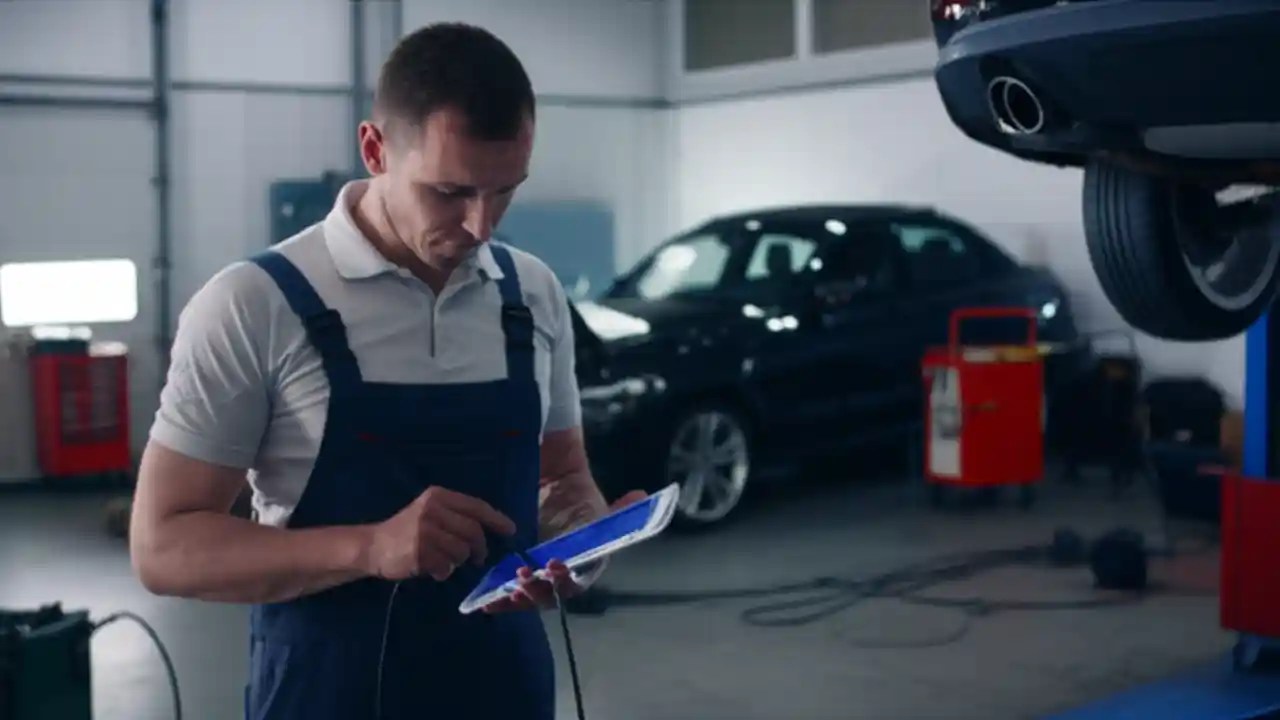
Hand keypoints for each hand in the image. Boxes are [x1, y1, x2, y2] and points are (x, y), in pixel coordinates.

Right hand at [365, 486, 515, 581]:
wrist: (373, 545)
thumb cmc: (407, 530)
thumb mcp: (430, 512)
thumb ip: (456, 516)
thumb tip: (493, 529)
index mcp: (438, 496)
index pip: (476, 506)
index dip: (496, 519)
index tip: (510, 530)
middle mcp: (432, 510)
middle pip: (473, 531)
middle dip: (480, 547)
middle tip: (478, 558)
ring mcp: (425, 531)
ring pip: (462, 551)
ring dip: (458, 561)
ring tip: (445, 561)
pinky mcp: (419, 552)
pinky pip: (445, 566)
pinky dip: (443, 571)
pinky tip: (433, 569)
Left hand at [482, 489, 648, 612]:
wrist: (547, 481)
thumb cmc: (574, 488)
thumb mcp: (595, 494)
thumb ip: (618, 501)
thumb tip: (641, 496)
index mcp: (589, 555)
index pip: (583, 574)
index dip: (570, 575)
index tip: (555, 564)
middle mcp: (568, 570)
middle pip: (556, 592)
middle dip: (540, 590)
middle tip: (524, 577)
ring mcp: (543, 573)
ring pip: (534, 597)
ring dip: (520, 598)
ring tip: (505, 592)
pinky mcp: (521, 573)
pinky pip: (512, 594)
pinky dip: (499, 601)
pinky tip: (484, 603)